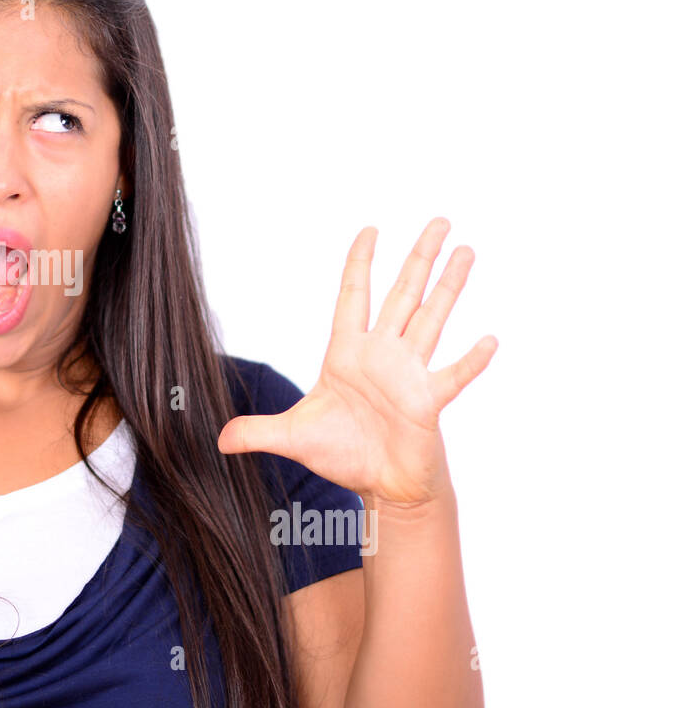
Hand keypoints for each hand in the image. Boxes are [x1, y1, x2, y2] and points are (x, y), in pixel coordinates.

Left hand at [217, 217, 496, 506]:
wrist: (381, 488)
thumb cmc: (344, 456)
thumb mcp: (292, 437)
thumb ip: (256, 432)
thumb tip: (217, 439)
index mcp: (347, 353)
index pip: (354, 296)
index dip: (360, 263)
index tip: (371, 228)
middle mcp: (382, 355)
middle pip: (402, 294)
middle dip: (419, 257)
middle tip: (440, 220)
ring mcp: (409, 375)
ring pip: (431, 318)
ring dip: (448, 286)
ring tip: (467, 250)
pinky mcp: (429, 401)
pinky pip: (453, 375)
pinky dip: (471, 359)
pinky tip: (489, 338)